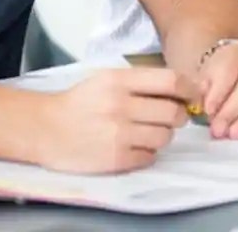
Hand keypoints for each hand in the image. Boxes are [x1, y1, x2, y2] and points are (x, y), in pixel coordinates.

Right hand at [33, 68, 197, 172]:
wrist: (44, 128)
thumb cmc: (80, 101)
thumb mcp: (108, 78)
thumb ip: (142, 82)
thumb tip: (184, 89)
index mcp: (120, 81)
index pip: (171, 81)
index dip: (190, 89)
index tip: (192, 96)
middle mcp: (121, 106)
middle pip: (174, 112)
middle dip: (179, 116)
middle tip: (171, 117)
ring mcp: (118, 134)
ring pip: (165, 137)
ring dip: (163, 135)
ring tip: (149, 132)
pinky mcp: (115, 158)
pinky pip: (149, 157)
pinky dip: (148, 153)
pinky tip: (135, 146)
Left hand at [198, 43, 237, 138]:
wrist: (230, 75)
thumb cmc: (212, 79)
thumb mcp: (199, 78)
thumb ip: (197, 88)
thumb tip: (198, 102)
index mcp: (235, 53)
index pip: (229, 68)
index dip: (219, 91)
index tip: (208, 111)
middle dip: (231, 111)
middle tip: (218, 130)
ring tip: (233, 134)